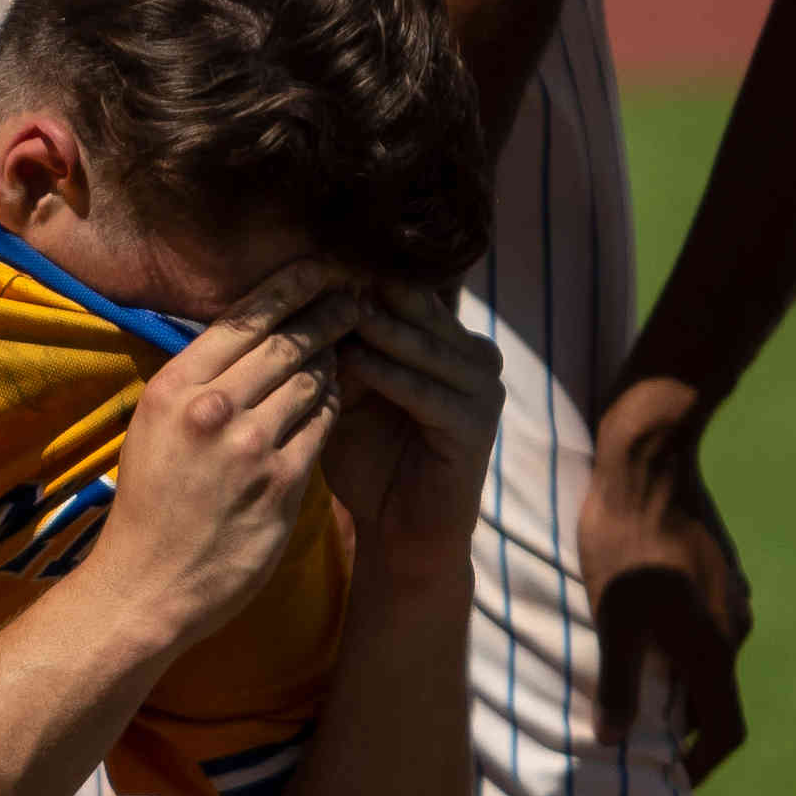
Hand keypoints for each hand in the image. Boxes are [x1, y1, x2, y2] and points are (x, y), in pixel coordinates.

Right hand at [81, 265, 348, 648]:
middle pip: (286, 341)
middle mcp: (211, 409)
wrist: (146, 586)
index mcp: (174, 388)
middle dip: (327, 312)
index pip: (244, 317)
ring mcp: (250, 447)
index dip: (291, 286)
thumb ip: (197, 381)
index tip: (320, 267)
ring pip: (311, 380)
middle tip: (355, 295)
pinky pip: (323, 426)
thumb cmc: (150, 505)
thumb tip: (243, 333)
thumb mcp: (153, 427)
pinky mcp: (282, 485)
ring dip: (333, 359)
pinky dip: (334, 405)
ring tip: (349, 345)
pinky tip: (339, 395)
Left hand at [321, 282, 497, 569]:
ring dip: (381, 329)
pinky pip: (429, 392)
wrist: (398, 531)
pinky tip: (352, 364)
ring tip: (337, 312)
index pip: (409, 294)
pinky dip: (390, 376)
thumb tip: (310, 296)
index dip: (363, 279)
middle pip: (422, 311)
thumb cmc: (369, 459)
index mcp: (451, 343)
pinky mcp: (478, 427)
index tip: (313, 263)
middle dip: (372, 295)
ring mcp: (484, 392)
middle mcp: (476, 358)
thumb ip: (343, 349)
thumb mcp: (350, 394)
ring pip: (427, 347)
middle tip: (325, 275)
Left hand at [580, 375, 753, 779]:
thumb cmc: (626, 543)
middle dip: (682, 720)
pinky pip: (706, 619)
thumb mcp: (614, 620)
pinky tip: (640, 622)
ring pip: (709, 653)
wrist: (653, 461)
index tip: (676, 780)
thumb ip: (618, 685)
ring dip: (678, 675)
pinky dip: (680, 638)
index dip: (703, 764)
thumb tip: (613, 740)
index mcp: (714, 650)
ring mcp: (733, 593)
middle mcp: (735, 627)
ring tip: (632, 677)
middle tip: (641, 733)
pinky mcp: (721, 565)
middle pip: (716, 693)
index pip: (725, 730)